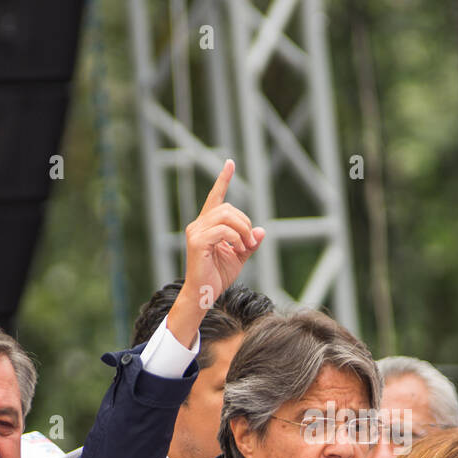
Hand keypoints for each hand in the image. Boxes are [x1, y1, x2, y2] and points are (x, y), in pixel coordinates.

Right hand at [177, 159, 263, 314]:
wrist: (204, 294)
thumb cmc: (218, 276)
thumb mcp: (240, 256)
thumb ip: (249, 242)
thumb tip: (261, 231)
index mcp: (207, 225)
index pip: (215, 197)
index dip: (223, 179)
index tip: (230, 163)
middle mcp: (198, 225)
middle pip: (228, 208)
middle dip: (245, 222)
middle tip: (250, 241)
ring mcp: (195, 232)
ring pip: (226, 216)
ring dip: (242, 230)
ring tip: (245, 247)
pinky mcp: (197, 242)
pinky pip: (223, 231)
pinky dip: (236, 238)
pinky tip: (238, 249)